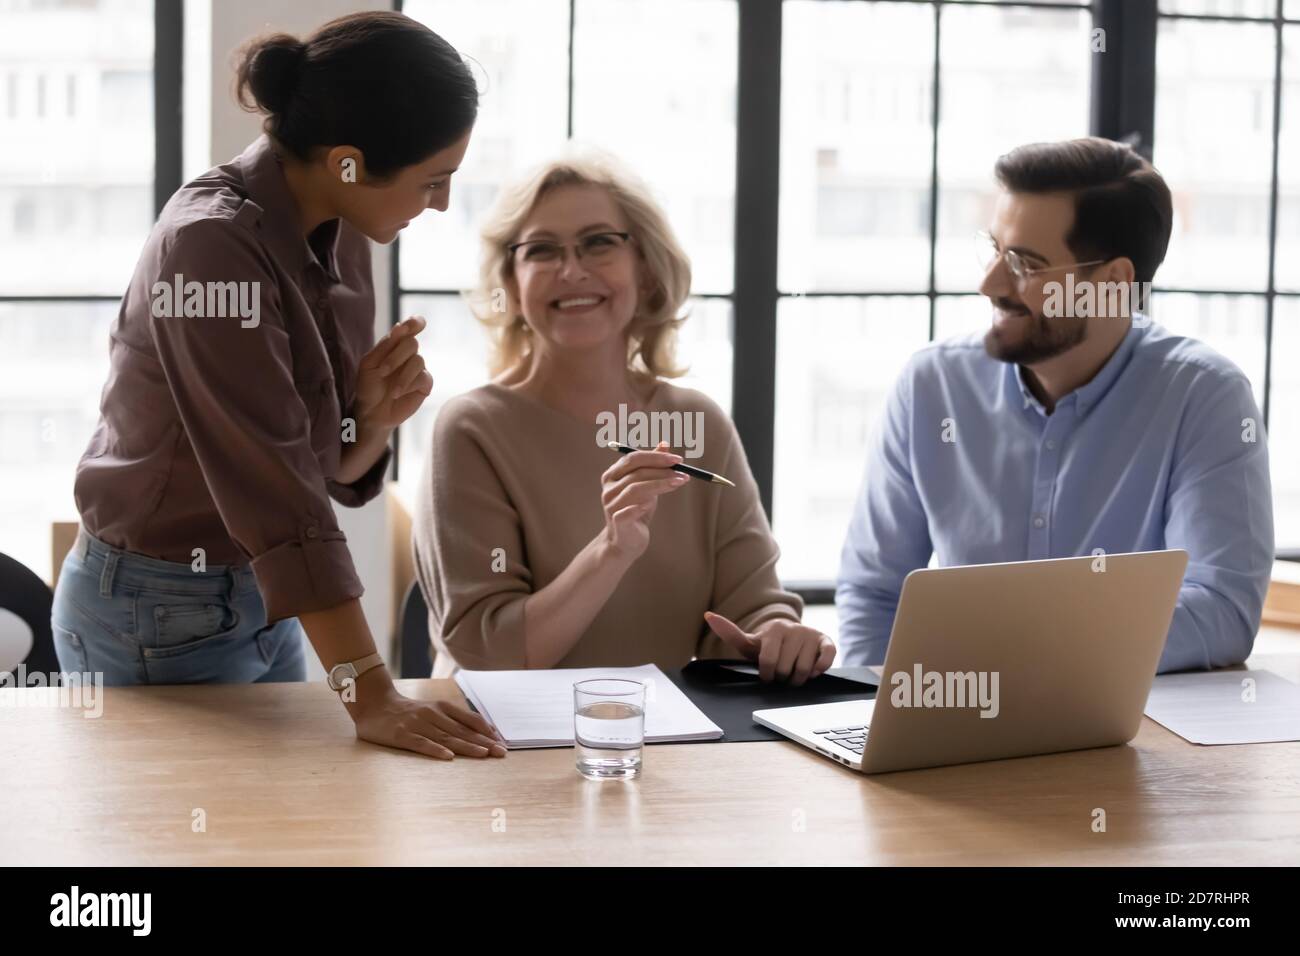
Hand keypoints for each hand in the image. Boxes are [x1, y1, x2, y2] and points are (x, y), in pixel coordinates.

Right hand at [349, 676, 506, 759]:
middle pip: (462, 730)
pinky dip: (435, 750)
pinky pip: (421, 743)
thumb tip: (485, 731)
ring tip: (483, 754)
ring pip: (446, 737)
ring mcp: (417, 724)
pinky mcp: (402, 735)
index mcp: (442, 707)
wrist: (375, 705)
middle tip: (501, 753)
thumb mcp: (434, 710)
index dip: (487, 732)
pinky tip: (448, 757)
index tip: (502, 743)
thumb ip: (455, 719)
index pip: (470, 720)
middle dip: (483, 742)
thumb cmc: (409, 712)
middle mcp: (432, 714)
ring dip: (466, 746)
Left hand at [353, 316, 433, 431]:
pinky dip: (408, 385)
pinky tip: (397, 394)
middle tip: (383, 371)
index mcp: (395, 345)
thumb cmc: (368, 386)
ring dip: (402, 375)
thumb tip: (400, 326)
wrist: (371, 412)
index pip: (410, 327)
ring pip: (418, 360)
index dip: (415, 323)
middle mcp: (409, 354)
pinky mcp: (425, 384)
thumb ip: (384, 345)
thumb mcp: (369, 364)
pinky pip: (423, 378)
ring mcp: (418, 369)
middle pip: (412, 343)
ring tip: (390, 390)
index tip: (415, 324)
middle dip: (396, 357)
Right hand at [599, 441, 688, 561]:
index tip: (678, 460)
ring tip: (679, 483)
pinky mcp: (616, 522)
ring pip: (635, 489)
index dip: (656, 457)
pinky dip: (642, 506)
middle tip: (683, 472)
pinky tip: (651, 506)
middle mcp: (608, 488)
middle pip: (636, 472)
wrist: (626, 542)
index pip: (633, 458)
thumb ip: (653, 466)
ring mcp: (610, 505)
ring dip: (660, 484)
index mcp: (612, 475)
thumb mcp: (647, 486)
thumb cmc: (637, 510)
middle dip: (662, 470)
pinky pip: (628, 511)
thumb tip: (664, 444)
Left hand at [704, 612, 835, 685]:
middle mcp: (793, 629)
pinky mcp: (825, 640)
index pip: (768, 663)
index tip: (766, 674)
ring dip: (799, 678)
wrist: (790, 637)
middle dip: (782, 678)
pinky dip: (820, 669)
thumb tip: (708, 615)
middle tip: (781, 673)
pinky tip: (813, 668)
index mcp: (773, 630)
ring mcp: (810, 634)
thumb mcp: (749, 643)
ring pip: (805, 669)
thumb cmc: (767, 646)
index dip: (767, 675)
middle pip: (786, 669)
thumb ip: (730, 633)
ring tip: (793, 672)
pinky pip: (827, 658)